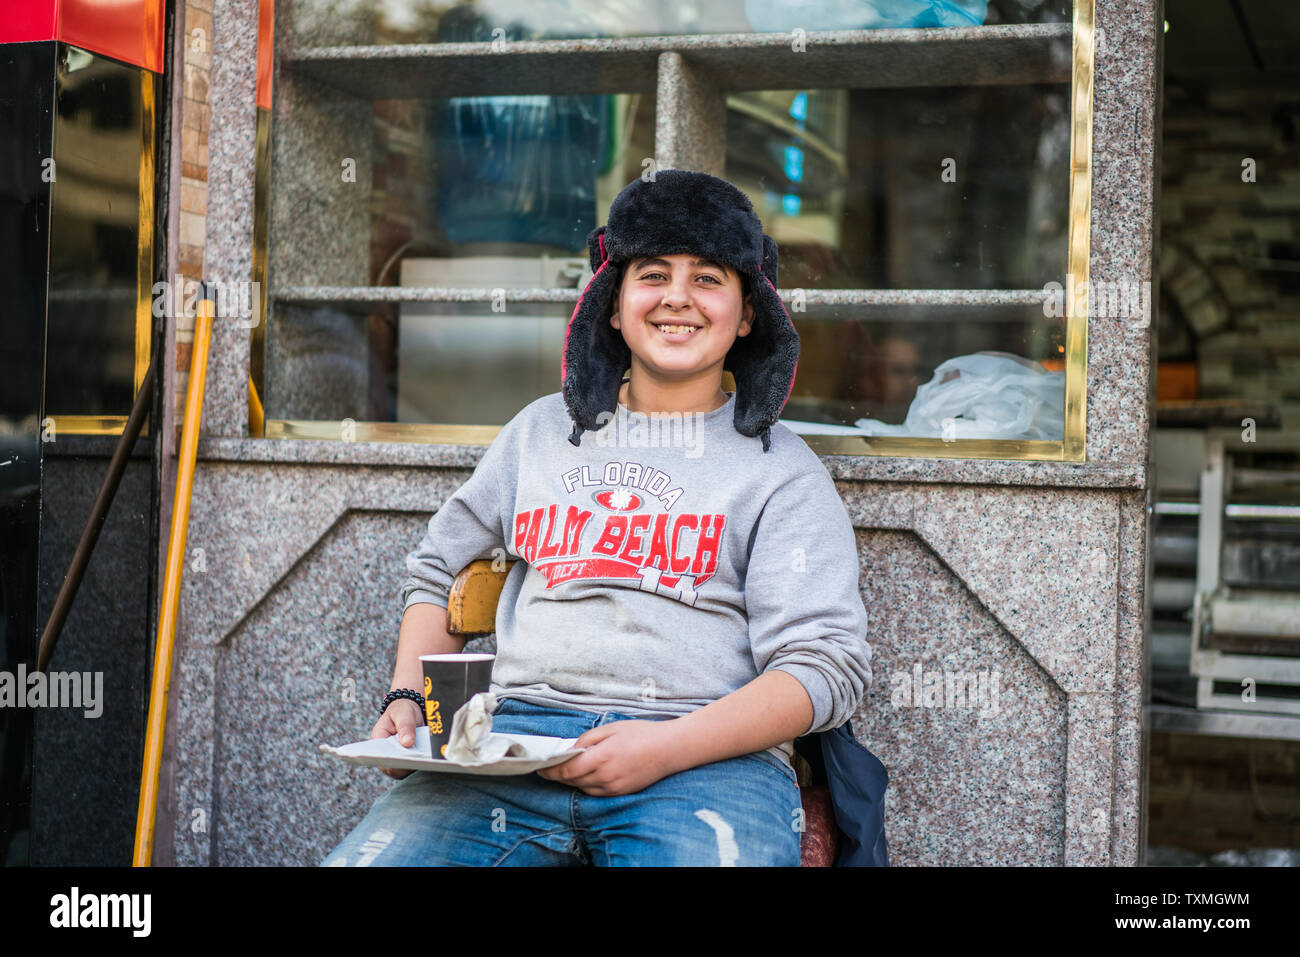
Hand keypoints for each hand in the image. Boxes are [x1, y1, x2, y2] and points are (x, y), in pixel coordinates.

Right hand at [372, 698, 423, 779]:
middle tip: (419, 761)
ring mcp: (397, 760)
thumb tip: (407, 743)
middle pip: (393, 768)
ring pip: (404, 770)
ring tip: (426, 761)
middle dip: (406, 766)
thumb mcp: (403, 713)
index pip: (380, 756)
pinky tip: (430, 760)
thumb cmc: (402, 711)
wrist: (411, 713)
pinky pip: (414, 768)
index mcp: (378, 740)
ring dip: (415, 766)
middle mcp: (385, 754)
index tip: (403, 760)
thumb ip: (405, 726)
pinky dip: (422, 764)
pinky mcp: (408, 762)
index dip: (390, 761)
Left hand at [536, 720, 677, 795]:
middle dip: (558, 775)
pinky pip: (596, 793)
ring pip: (583, 788)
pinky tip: (586, 776)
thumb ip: (588, 739)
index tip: (539, 768)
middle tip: (548, 768)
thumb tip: (572, 749)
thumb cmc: (641, 734)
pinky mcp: (621, 793)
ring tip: (566, 771)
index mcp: (602, 758)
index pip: (567, 770)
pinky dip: (587, 785)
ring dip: (572, 781)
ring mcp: (614, 788)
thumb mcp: (612, 728)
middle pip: (572, 781)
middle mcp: (606, 777)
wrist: (670, 749)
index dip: (550, 771)